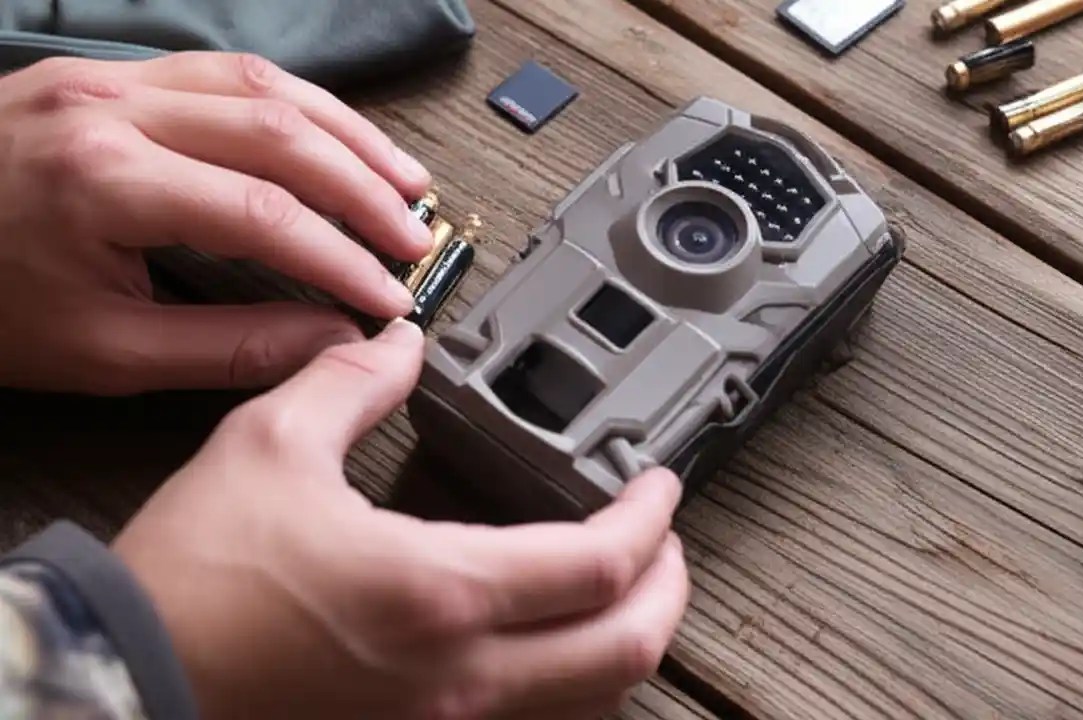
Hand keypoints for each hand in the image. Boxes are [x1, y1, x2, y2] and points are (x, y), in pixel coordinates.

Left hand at [0, 52, 434, 394]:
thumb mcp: (101, 351)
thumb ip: (227, 347)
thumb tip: (327, 340)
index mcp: (102, 183)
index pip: (264, 214)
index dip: (342, 260)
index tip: (387, 297)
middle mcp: (110, 110)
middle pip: (279, 131)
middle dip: (364, 189)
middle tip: (414, 238)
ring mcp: (107, 79)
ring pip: (262, 85)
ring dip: (346, 133)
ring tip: (403, 179)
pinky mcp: (105, 74)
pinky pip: (224, 71)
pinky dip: (294, 105)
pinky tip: (333, 136)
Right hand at [112, 319, 690, 719]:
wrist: (126, 679)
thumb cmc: (192, 583)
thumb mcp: (268, 446)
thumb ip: (348, 379)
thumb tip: (396, 343)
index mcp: (438, 592)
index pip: (599, 564)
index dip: (650, 519)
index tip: (656, 484)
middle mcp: (459, 674)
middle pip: (624, 648)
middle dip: (668, 589)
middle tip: (664, 540)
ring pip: (589, 700)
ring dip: (624, 637)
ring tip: (620, 586)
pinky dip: (567, 679)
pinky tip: (548, 640)